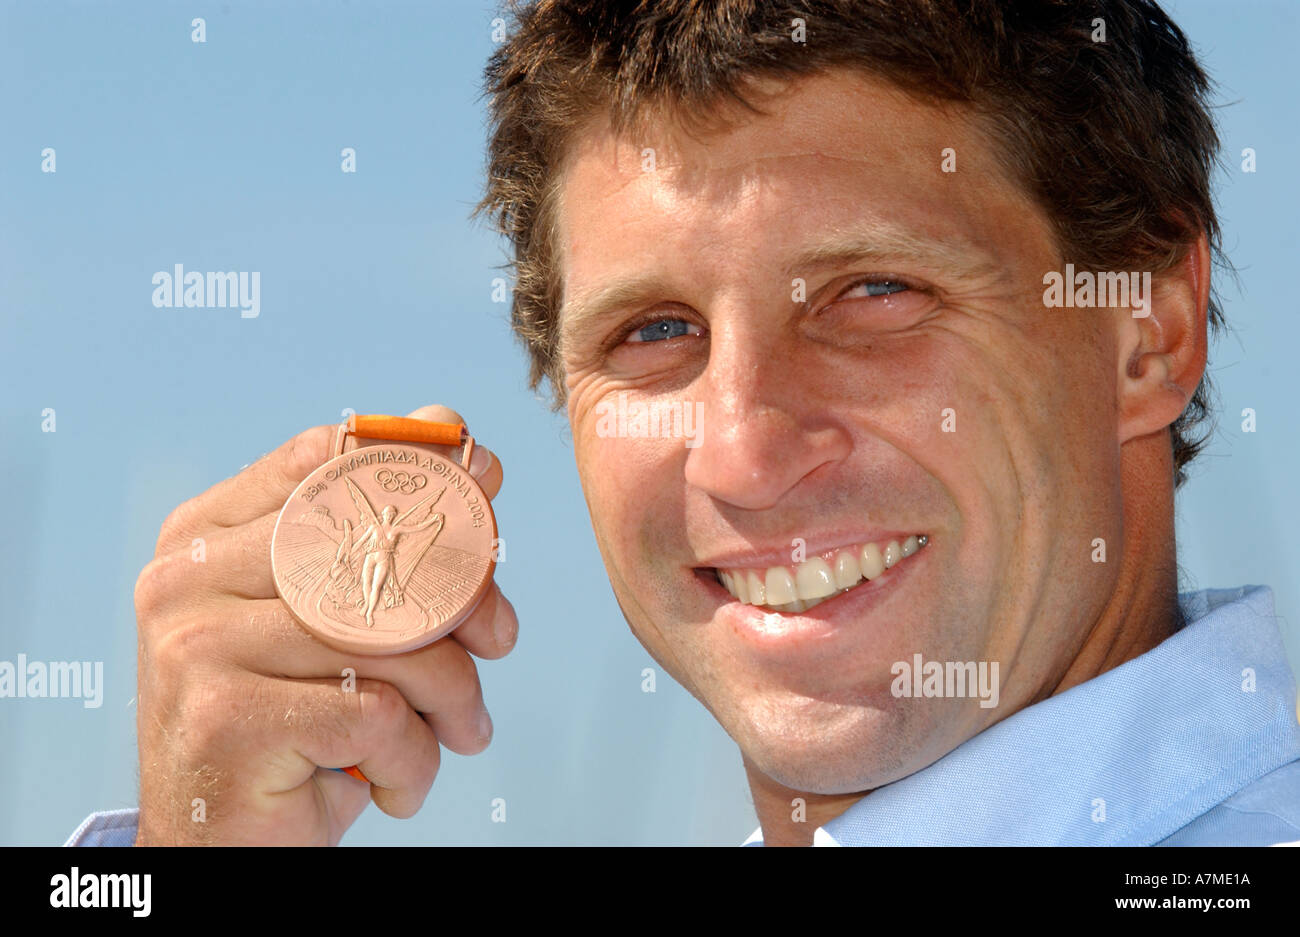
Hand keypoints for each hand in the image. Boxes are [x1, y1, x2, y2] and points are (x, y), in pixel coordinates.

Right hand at [133, 405, 513, 844]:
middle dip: (463, 595)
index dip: (419, 463)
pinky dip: (415, 758)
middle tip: (498, 637)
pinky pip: (379, 713)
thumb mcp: (330, 624)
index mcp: (203, 536)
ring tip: (458, 730)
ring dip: (451, 697)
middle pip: (370, 549)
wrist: (220, 845)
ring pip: (389, 638)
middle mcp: (185, 580)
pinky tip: (397, 783)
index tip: (487, 477)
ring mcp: (197, 647)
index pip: (323, 460)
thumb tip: (458, 438)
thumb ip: (376, 544)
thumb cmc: (290, 724)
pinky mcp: (227, 718)